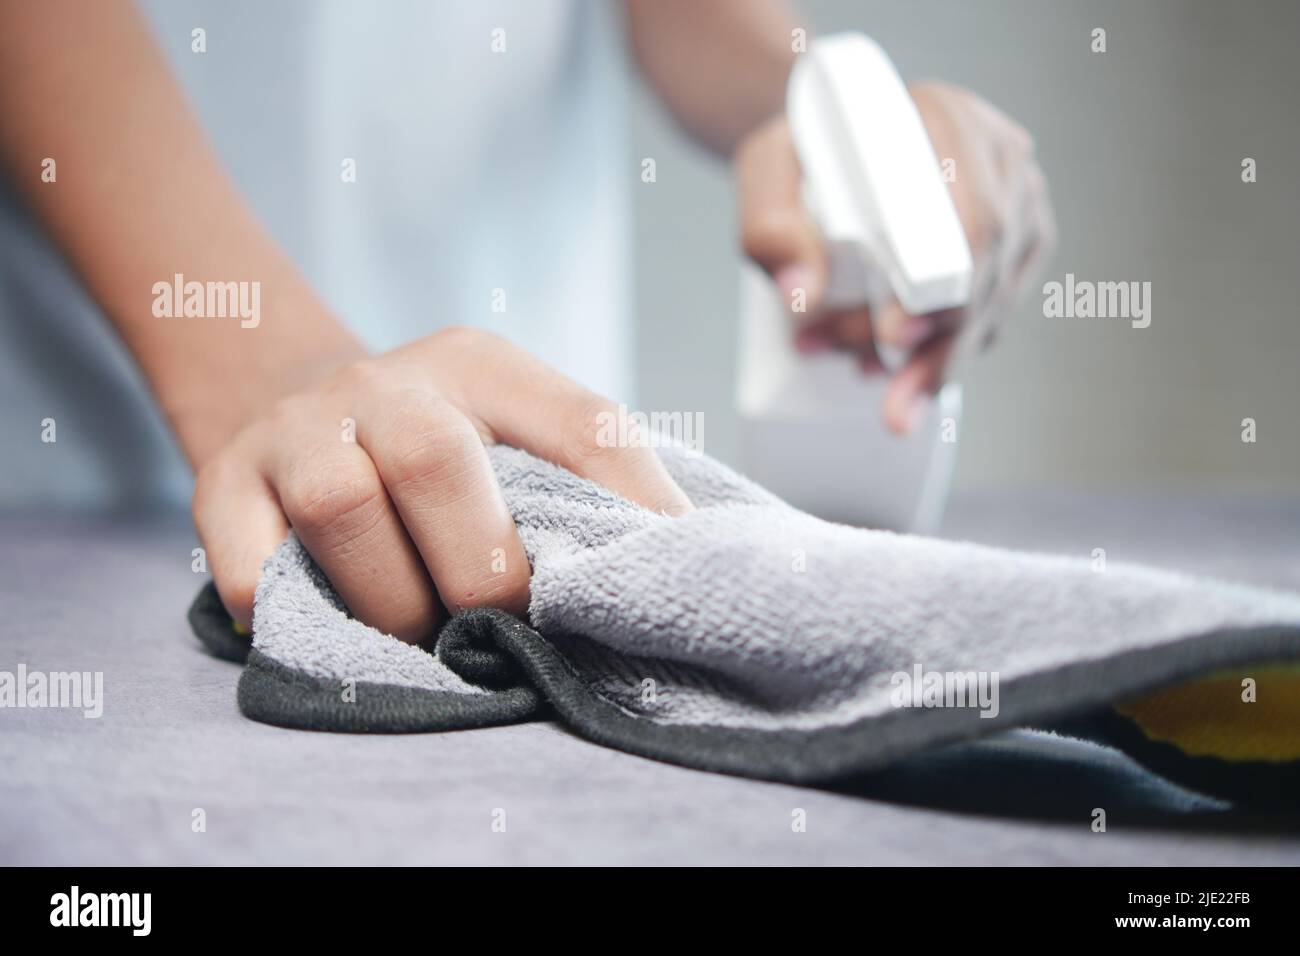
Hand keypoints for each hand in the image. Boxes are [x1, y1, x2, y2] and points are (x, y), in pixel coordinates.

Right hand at [192, 327, 693, 641]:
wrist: (283, 392)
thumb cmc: (432, 441)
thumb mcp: (506, 425)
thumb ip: (577, 479)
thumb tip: (677, 557)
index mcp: (481, 365)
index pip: (577, 421)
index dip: (629, 505)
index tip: (653, 578)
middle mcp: (386, 382)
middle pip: (437, 462)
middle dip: (483, 569)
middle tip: (502, 624)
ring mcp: (296, 428)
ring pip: (341, 507)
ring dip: (392, 600)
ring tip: (418, 637)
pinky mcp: (223, 480)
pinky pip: (250, 561)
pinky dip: (289, 608)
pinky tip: (327, 621)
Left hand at [735, 81, 1055, 433]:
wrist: (826, 153)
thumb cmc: (800, 158)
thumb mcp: (764, 174)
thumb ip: (770, 227)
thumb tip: (801, 291)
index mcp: (948, 120)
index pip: (968, 216)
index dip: (941, 287)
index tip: (893, 335)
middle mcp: (997, 158)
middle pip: (985, 271)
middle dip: (926, 344)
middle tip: (862, 372)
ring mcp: (1017, 204)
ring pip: (992, 304)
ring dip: (929, 359)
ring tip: (861, 372)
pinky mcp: (1015, 246)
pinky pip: (990, 315)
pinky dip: (941, 355)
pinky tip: (896, 377)